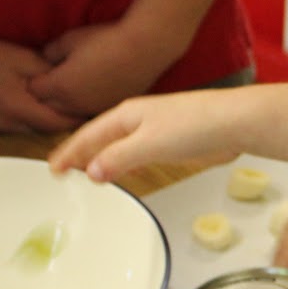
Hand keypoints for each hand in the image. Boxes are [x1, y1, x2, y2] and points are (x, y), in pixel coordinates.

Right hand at [0, 34, 81, 136]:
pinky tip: (33, 119)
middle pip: (45, 134)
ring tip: (59, 119)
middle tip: (81, 119)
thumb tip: (79, 91)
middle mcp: (4, 125)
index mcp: (17, 107)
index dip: (76, 119)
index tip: (91, 114)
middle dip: (62, 127)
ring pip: (29, 138)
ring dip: (44, 131)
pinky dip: (25, 130)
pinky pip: (12, 137)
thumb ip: (55, 78)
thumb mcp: (30, 60)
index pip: (57, 123)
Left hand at [28, 21, 177, 118]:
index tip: (40, 69)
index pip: (33, 90)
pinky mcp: (109, 109)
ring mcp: (92, 109)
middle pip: (47, 107)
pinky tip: (93, 89)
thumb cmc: (106, 39)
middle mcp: (74, 104)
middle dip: (46, 95)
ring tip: (73, 84)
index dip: (35, 79)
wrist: (144, 49)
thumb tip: (44, 60)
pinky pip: (88, 112)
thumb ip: (50, 52)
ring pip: (68, 114)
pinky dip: (84, 104)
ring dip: (65, 103)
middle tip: (52, 78)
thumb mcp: (70, 39)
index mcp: (60, 86)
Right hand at [47, 90, 241, 182]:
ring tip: (86, 173)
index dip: (69, 152)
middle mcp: (137, 119)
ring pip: (118, 145)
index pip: (88, 135)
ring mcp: (154, 128)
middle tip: (62, 171)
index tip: (53, 168)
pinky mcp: (171, 140)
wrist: (234, 121)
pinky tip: (125, 170)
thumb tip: (92, 173)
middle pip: (100, 138)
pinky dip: (123, 162)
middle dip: (80, 153)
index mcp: (126, 115)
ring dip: (100, 159)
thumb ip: (119, 158)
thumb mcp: (150, 143)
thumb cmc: (196, 124)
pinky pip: (136, 151)